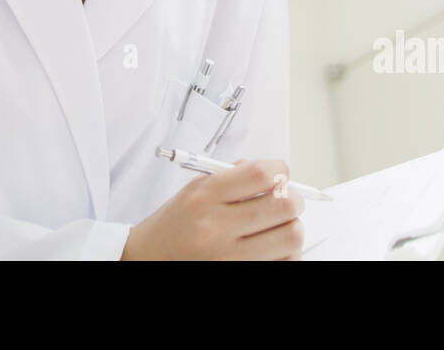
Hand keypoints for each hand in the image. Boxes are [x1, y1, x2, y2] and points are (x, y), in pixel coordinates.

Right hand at [120, 158, 304, 259]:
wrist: (151, 258)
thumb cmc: (176, 224)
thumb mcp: (195, 188)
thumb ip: (233, 177)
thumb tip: (274, 174)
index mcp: (205, 197)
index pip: (261, 174)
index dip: (280, 169)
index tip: (279, 173)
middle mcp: (216, 228)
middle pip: (284, 206)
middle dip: (292, 199)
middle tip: (286, 199)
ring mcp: (228, 257)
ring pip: (291, 237)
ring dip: (291, 227)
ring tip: (279, 225)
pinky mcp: (238, 273)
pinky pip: (285, 262)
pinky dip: (286, 252)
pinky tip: (272, 246)